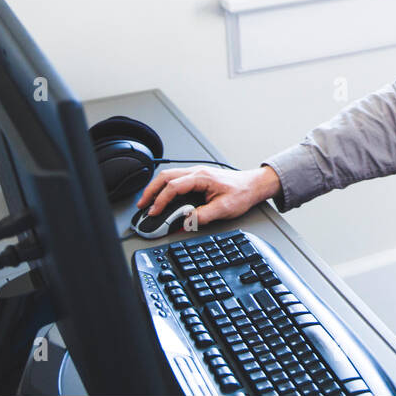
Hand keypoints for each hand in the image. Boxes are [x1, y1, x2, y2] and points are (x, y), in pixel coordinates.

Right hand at [136, 164, 281, 226]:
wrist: (254, 185)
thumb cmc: (242, 193)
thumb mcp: (224, 208)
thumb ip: (203, 216)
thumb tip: (185, 222)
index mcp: (201, 177)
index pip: (173, 186)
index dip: (160, 200)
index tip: (153, 212)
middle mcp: (196, 172)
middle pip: (165, 177)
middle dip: (150, 191)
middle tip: (142, 206)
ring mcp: (196, 174)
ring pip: (168, 176)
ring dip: (156, 189)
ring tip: (147, 203)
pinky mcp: (197, 178)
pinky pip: (175, 179)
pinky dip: (164, 188)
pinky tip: (162, 197)